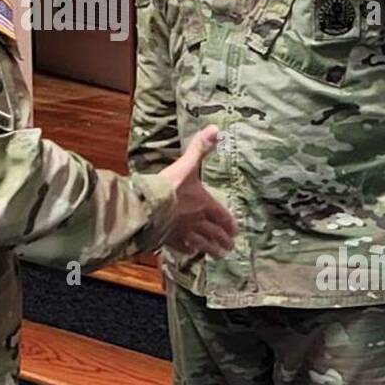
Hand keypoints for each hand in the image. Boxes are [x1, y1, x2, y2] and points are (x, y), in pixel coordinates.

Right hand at [159, 126, 237, 258]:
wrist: (148, 206)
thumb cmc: (169, 186)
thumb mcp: (186, 164)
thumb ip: (200, 148)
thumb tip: (215, 129)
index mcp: (204, 204)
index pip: (221, 216)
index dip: (229, 223)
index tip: (237, 231)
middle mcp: (197, 221)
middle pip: (214, 233)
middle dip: (223, 240)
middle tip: (230, 247)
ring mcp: (183, 232)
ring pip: (202, 243)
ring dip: (212, 249)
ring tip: (220, 255)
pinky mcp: (169, 239)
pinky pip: (182, 246)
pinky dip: (188, 250)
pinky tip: (191, 252)